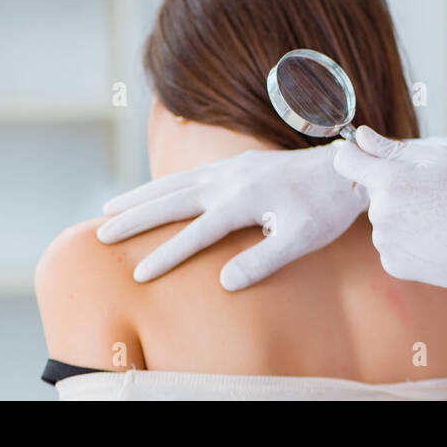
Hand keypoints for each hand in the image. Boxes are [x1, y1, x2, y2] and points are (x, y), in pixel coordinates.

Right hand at [97, 141, 368, 290]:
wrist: (346, 169)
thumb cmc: (326, 208)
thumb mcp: (301, 239)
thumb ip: (263, 260)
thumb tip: (224, 282)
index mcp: (241, 200)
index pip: (194, 233)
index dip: (166, 255)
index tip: (138, 273)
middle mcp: (229, 180)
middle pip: (171, 199)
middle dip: (135, 217)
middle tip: (101, 232)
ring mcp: (231, 169)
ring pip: (176, 182)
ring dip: (142, 195)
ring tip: (111, 208)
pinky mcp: (237, 165)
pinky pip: (191, 174)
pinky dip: (166, 184)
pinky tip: (155, 193)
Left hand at [333, 126, 446, 306]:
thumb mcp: (441, 158)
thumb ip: (392, 148)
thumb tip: (361, 137)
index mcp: (389, 181)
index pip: (345, 160)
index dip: (353, 153)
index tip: (366, 154)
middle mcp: (380, 213)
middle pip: (372, 191)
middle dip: (393, 186)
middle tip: (432, 193)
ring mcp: (385, 243)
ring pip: (384, 218)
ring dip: (402, 214)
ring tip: (439, 218)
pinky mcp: (394, 266)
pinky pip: (392, 243)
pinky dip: (408, 239)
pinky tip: (435, 238)